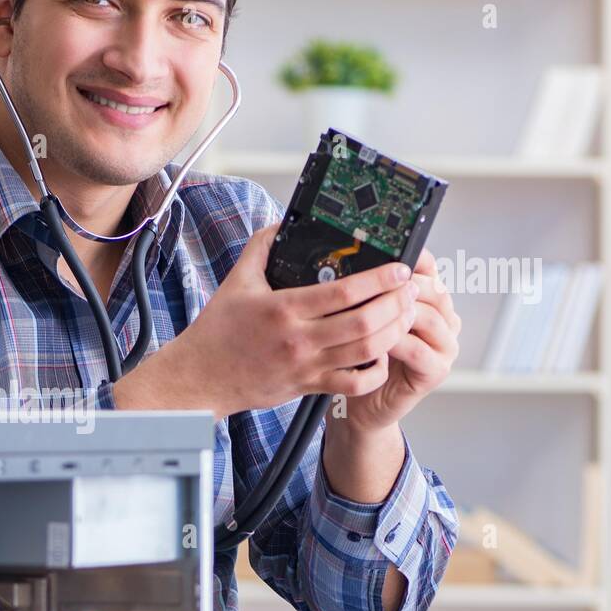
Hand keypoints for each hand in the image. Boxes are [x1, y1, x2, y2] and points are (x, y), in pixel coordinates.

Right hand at [113, 222, 423, 418]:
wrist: (200, 377)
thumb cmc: (217, 332)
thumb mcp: (236, 281)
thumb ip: (261, 247)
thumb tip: (282, 224)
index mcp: (284, 309)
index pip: (344, 292)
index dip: (380, 279)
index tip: (400, 269)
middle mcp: (299, 339)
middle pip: (364, 323)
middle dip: (396, 304)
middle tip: (410, 290)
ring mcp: (306, 366)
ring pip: (365, 352)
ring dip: (393, 332)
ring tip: (404, 315)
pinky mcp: (308, 386)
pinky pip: (353, 384)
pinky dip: (375, 370)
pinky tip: (382, 354)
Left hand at [335, 246, 461, 434]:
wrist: (362, 401)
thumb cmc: (361, 356)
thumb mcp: (363, 318)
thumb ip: (368, 293)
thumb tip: (352, 262)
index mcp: (431, 301)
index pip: (430, 270)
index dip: (413, 259)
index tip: (389, 255)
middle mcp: (445, 320)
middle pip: (434, 290)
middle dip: (403, 285)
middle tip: (376, 283)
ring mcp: (445, 346)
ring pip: (427, 317)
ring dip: (398, 312)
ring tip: (369, 311)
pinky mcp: (436, 370)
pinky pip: (418, 350)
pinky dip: (395, 343)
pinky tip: (373, 340)